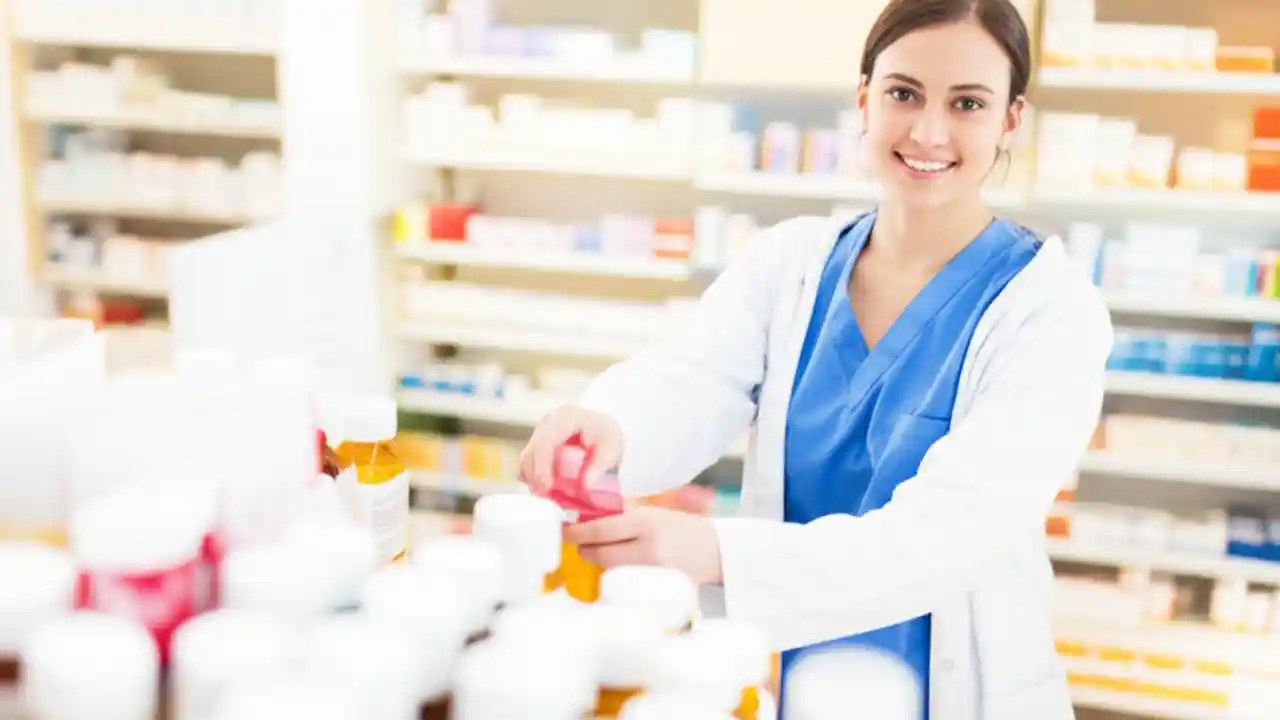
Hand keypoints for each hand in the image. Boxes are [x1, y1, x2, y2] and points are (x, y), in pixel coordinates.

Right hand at [519, 405, 623, 493]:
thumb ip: (600, 466)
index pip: (545, 442)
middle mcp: (548, 421)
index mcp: (565, 417)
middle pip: (531, 452)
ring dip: (534, 479)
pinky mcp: (535, 442)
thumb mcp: (612, 448)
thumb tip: (586, 485)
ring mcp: (539, 431)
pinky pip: (527, 462)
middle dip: (536, 477)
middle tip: (549, 497)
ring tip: (550, 494)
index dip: (542, 467)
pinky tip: (548, 487)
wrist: (602, 428)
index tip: (547, 488)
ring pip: (526, 459)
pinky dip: (533, 476)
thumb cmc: (606, 436)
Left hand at [563, 506, 723, 584]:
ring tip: (596, 552)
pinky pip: (625, 582)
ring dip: (599, 561)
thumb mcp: (656, 513)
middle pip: (601, 554)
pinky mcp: (657, 589)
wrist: (718, 551)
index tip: (565, 530)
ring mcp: (652, 571)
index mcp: (646, 522)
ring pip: (610, 570)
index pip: (600, 529)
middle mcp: (647, 547)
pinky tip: (617, 568)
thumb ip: (627, 516)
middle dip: (584, 549)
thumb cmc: (686, 529)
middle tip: (578, 544)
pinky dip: (616, 575)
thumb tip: (591, 516)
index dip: (576, 532)